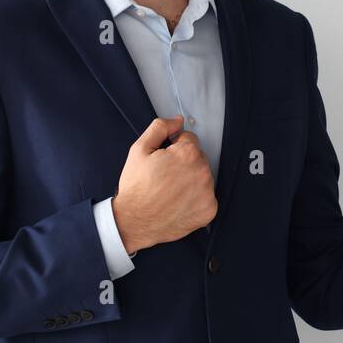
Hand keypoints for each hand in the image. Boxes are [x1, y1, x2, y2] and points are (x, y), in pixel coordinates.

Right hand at [112, 116, 217, 253]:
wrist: (134, 221)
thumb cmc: (136, 187)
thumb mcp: (139, 150)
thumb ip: (160, 128)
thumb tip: (178, 120)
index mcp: (188, 154)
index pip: (190, 139)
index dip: (174, 147)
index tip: (164, 160)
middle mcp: (203, 171)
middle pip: (199, 158)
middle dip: (185, 163)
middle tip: (165, 177)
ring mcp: (208, 192)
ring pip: (203, 177)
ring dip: (192, 180)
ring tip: (171, 191)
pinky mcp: (209, 210)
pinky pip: (207, 197)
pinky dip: (196, 199)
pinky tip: (179, 203)